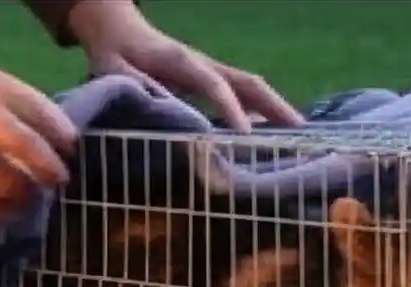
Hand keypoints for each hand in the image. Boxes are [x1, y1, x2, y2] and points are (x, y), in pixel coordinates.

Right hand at [0, 49, 78, 214]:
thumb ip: (17, 105)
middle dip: (52, 175)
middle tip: (58, 184)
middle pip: (36, 157)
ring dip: (26, 196)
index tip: (72, 156)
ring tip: (29, 200)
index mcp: (1, 90)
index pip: (50, 121)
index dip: (67, 143)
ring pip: (11, 185)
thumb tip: (53, 138)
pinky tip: (3, 209)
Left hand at [67, 1, 305, 132]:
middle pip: (247, 81)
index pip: (214, 85)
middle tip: (298, 130)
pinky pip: (241, 91)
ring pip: (249, 85)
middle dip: (273, 104)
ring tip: (298, 133)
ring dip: (274, 106)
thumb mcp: (112, 69)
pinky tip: (272, 131)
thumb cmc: (113, 52)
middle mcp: (202, 62)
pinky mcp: (209, 76)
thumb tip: (161, 104)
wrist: (117, 27)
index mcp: (180, 61)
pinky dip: (260, 108)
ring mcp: (209, 68)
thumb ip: (133, 84)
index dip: (231, 108)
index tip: (246, 134)